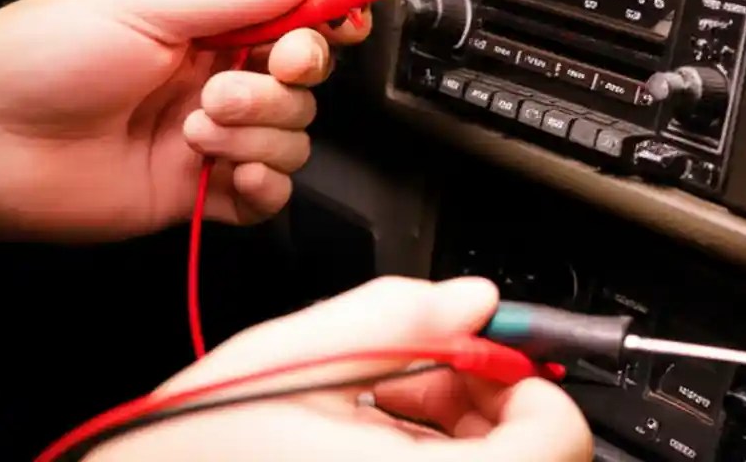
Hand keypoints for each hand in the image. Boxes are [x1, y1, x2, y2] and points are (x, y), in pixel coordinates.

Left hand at [0, 0, 367, 245]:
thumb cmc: (41, 56)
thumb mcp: (142, 3)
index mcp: (207, 20)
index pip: (296, 15)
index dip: (327, 20)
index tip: (342, 26)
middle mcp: (218, 74)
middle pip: (306, 80)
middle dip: (283, 83)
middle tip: (229, 85)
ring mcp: (214, 135)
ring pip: (295, 135)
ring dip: (258, 132)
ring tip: (194, 129)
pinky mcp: (204, 192)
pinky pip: (273, 193)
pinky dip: (265, 185)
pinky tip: (231, 174)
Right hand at [82, 276, 593, 461]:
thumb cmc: (192, 446)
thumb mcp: (295, 354)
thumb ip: (399, 313)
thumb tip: (474, 300)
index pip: (554, 441)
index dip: (530, 387)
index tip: (486, 361)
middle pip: (529, 460)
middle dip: (489, 408)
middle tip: (429, 373)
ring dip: (459, 436)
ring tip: (382, 406)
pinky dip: (428, 460)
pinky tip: (370, 442)